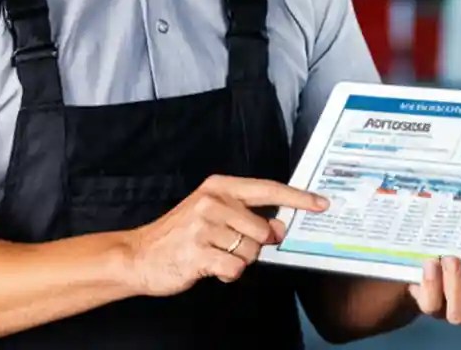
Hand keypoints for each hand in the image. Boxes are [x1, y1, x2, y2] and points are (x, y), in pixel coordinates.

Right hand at [125, 174, 328, 296]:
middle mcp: (212, 202)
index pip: (268, 189)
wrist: (139, 254)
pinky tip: (209, 267)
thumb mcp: (214, 214)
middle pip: (263, 230)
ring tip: (214, 254)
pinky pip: (235, 269)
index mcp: (219, 187)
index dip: (298, 198)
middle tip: (228, 245)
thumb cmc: (181, 234)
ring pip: (251, 252)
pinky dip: (227, 274)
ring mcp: (203, 226)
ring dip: (238, 261)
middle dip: (254, 245)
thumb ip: (247, 216)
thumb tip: (279, 227)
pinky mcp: (197, 252)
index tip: (321, 203)